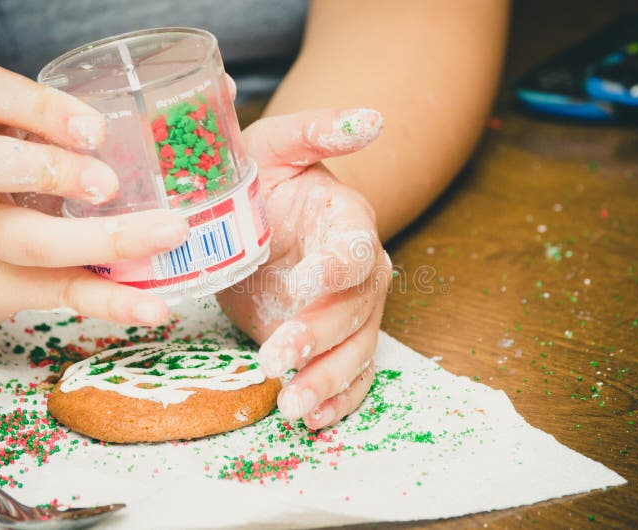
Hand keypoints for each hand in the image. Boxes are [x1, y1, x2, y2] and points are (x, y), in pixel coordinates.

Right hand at [0, 65, 187, 330]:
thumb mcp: (8, 146)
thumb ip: (63, 135)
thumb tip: (173, 126)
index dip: (36, 105)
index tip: (94, 128)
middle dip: (51, 169)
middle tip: (111, 184)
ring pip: (32, 241)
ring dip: (105, 240)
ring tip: (166, 235)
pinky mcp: (7, 287)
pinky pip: (63, 293)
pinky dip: (114, 303)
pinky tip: (153, 308)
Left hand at [217, 108, 389, 428]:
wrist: (266, 222)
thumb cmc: (266, 181)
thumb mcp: (275, 146)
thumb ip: (317, 130)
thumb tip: (372, 119)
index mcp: (348, 222)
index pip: (356, 247)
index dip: (336, 269)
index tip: (305, 283)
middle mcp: (360, 271)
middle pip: (354, 309)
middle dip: (318, 336)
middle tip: (278, 358)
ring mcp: (351, 311)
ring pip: (355, 351)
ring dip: (326, 379)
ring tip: (291, 405)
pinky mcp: (336, 341)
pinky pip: (350, 375)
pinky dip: (336, 399)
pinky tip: (312, 419)